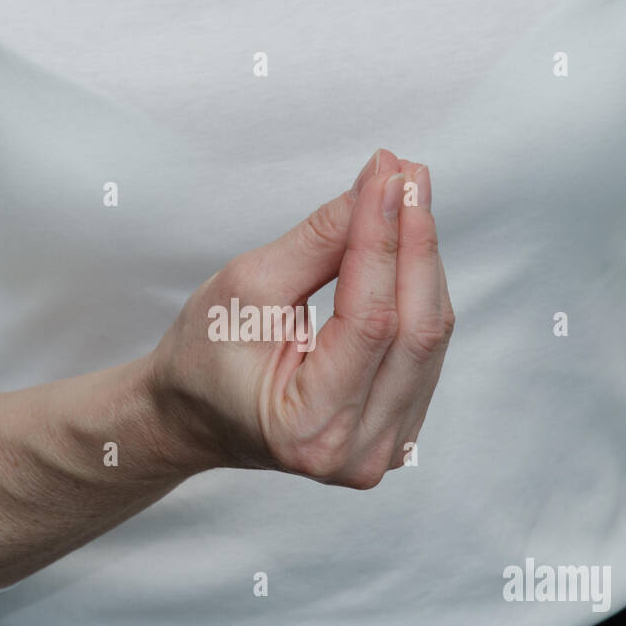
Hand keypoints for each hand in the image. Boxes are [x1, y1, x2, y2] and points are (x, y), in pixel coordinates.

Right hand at [149, 149, 453, 488]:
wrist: (194, 413)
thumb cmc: (205, 355)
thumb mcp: (248, 286)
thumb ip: (320, 240)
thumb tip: (380, 184)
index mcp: (307, 427)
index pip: (370, 319)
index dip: (384, 238)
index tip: (387, 173)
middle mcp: (356, 453)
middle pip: (417, 330)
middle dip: (416, 242)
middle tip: (407, 174)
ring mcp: (384, 450)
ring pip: (431, 337)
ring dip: (423, 261)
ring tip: (407, 196)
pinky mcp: (398, 431)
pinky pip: (426, 351)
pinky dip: (419, 293)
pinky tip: (408, 247)